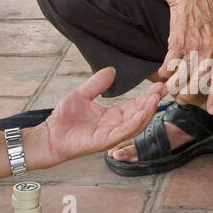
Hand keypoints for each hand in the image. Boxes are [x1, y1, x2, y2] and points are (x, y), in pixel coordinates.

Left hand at [27, 68, 165, 166]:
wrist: (49, 135)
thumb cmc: (63, 119)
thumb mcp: (82, 95)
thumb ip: (97, 84)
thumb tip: (111, 70)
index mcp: (112, 116)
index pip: (135, 106)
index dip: (147, 96)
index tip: (158, 85)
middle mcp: (115, 126)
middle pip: (140, 114)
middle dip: (152, 102)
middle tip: (163, 88)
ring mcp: (111, 135)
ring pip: (136, 124)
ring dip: (147, 111)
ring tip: (156, 98)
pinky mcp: (105, 141)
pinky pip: (124, 132)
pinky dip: (135, 122)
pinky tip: (143, 112)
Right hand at [157, 0, 212, 115]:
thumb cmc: (203, 8)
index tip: (211, 110)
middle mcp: (211, 47)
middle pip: (200, 80)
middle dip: (189, 93)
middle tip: (182, 100)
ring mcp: (194, 45)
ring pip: (184, 75)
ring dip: (175, 84)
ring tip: (170, 89)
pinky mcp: (178, 40)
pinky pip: (171, 63)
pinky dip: (165, 71)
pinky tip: (163, 72)